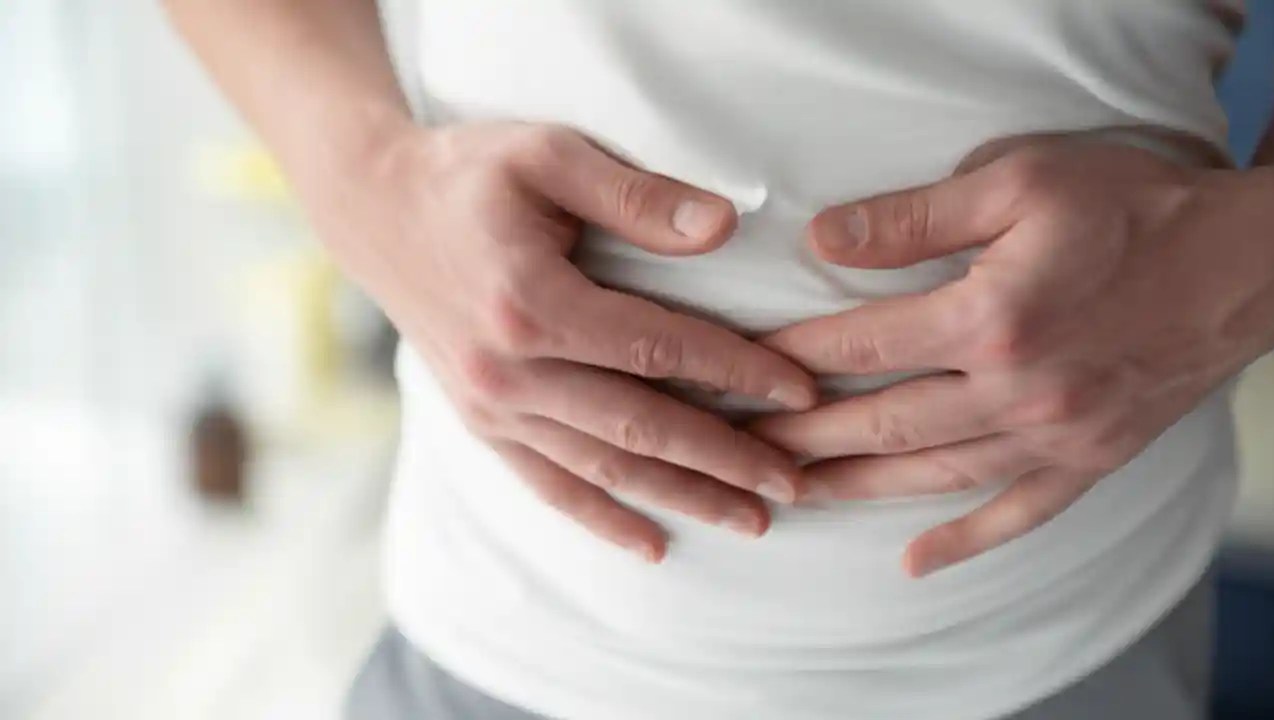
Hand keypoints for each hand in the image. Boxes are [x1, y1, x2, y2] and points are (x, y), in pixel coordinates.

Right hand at [301, 121, 816, 561]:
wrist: (374, 209)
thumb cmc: (468, 172)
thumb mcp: (549, 154)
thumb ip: (636, 195)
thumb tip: (725, 227)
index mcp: (531, 302)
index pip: (658, 347)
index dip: (736, 370)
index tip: (801, 390)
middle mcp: (509, 369)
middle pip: (640, 425)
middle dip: (725, 459)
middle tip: (795, 482)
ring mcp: (492, 405)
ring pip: (604, 466)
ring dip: (682, 497)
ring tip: (751, 521)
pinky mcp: (480, 422)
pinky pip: (548, 483)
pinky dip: (602, 517)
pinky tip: (652, 545)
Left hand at [751, 134, 1273, 575]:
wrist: (1245, 264)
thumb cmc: (1131, 210)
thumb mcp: (1019, 182)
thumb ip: (914, 218)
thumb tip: (823, 238)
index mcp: (988, 318)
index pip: (858, 344)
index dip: (790, 357)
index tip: (740, 368)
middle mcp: (1013, 392)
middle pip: (879, 423)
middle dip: (798, 438)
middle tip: (738, 450)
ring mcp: (1052, 437)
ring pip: (930, 477)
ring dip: (853, 490)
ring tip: (792, 497)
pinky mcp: (1089, 462)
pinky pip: (1017, 514)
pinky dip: (963, 541)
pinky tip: (915, 562)